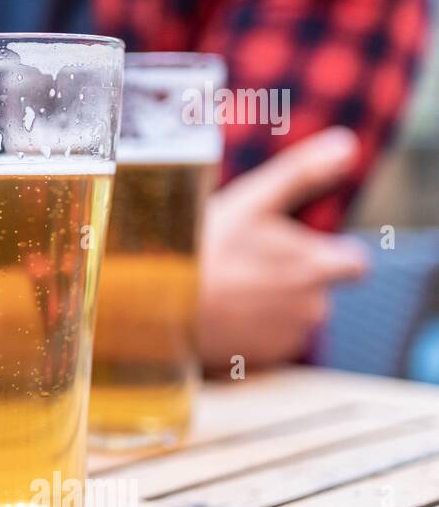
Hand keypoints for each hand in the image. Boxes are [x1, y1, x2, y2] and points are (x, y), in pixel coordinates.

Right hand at [199, 128, 369, 372]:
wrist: (154, 305)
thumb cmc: (203, 247)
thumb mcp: (252, 201)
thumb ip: (303, 173)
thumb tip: (348, 143)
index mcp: (320, 266)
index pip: (352, 264)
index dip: (328, 255)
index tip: (292, 252)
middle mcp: (313, 308)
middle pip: (313, 289)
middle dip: (285, 280)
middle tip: (239, 266)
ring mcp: (287, 339)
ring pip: (287, 317)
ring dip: (265, 306)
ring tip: (224, 289)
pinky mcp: (261, 362)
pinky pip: (264, 343)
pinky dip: (247, 331)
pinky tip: (217, 315)